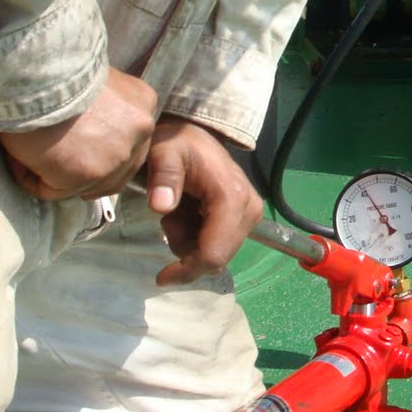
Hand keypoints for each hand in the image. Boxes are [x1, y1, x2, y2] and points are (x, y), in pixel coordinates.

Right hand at [0, 68, 157, 200]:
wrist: (32, 64)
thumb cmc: (51, 67)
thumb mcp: (94, 83)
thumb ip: (105, 112)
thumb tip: (88, 139)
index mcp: (143, 105)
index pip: (130, 147)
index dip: (96, 151)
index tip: (69, 142)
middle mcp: (140, 131)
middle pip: (115, 174)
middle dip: (82, 172)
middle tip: (48, 158)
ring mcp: (116, 155)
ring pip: (85, 186)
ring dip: (56, 177)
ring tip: (29, 152)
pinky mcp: (86, 174)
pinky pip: (52, 191)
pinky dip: (30, 178)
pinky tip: (18, 156)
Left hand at [143, 119, 265, 286]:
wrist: (193, 134)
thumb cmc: (177, 142)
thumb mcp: (163, 152)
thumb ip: (163, 177)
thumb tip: (161, 207)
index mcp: (231, 198)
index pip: (213, 254)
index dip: (187, 272)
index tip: (161, 277)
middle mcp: (249, 210)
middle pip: (215, 258)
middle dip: (186, 249)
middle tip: (170, 219)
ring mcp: (250, 214)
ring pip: (215, 254)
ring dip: (189, 241)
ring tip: (178, 210)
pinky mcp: (246, 217)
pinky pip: (218, 244)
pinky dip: (196, 236)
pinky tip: (189, 212)